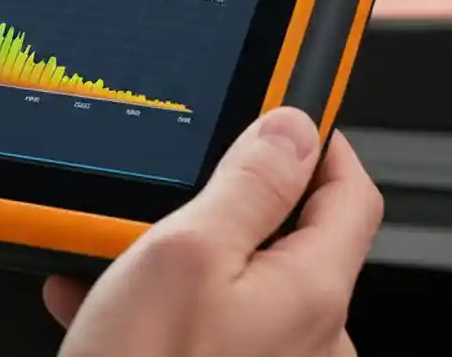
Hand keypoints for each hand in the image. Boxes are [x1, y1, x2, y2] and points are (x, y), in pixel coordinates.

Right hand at [43, 107, 380, 356]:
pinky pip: (208, 325)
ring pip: (234, 280)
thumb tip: (293, 130)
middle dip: (218, 206)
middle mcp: (310, 339)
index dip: (319, 144)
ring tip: (109, 255)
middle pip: (286, 235)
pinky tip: (99, 299)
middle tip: (167, 195)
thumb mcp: (184, 255)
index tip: (280, 118)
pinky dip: (161, 304)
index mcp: (315, 294)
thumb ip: (249, 184)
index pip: (352, 192)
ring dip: (172, 257)